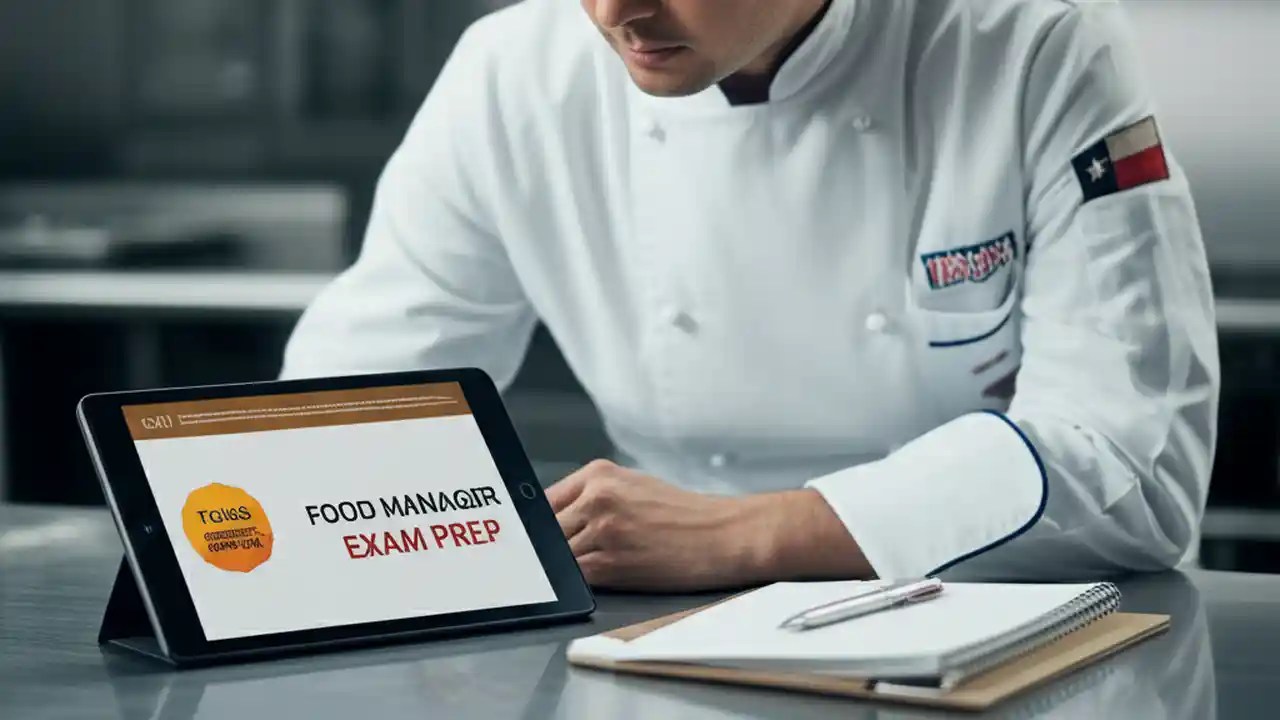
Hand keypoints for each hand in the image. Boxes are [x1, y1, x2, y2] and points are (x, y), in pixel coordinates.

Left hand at [546, 459, 871, 591]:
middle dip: (541, 548)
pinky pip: (573, 576)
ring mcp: (602, 531)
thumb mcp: (634, 487)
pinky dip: (574, 582)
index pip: (542, 500)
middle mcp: (597, 498)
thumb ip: (592, 496)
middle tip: (537, 563)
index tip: (523, 538)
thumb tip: (550, 519)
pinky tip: (589, 580)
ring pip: (555, 555)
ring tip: (579, 570)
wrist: (724, 535)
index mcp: (600, 475)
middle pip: (543, 529)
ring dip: (558, 568)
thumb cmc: (684, 514)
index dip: (530, 524)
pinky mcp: (610, 563)